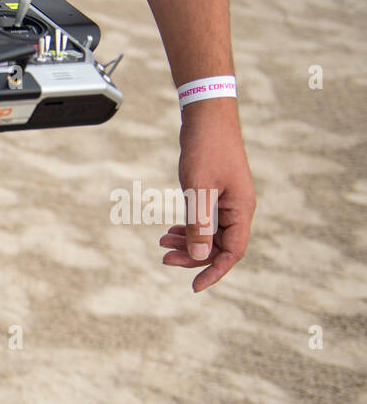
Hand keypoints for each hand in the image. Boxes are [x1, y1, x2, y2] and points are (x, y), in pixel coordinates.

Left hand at [158, 98, 255, 291]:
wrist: (206, 117)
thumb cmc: (205, 149)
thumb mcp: (199, 190)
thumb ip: (200, 225)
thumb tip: (197, 257)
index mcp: (241, 210)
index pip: (232, 252)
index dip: (214, 272)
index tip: (194, 287)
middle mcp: (238, 208)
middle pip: (218, 246)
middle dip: (192, 256)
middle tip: (163, 256)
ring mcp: (227, 201)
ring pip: (209, 234)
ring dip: (186, 242)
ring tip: (161, 243)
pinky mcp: (215, 193)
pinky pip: (204, 220)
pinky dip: (188, 228)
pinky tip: (169, 231)